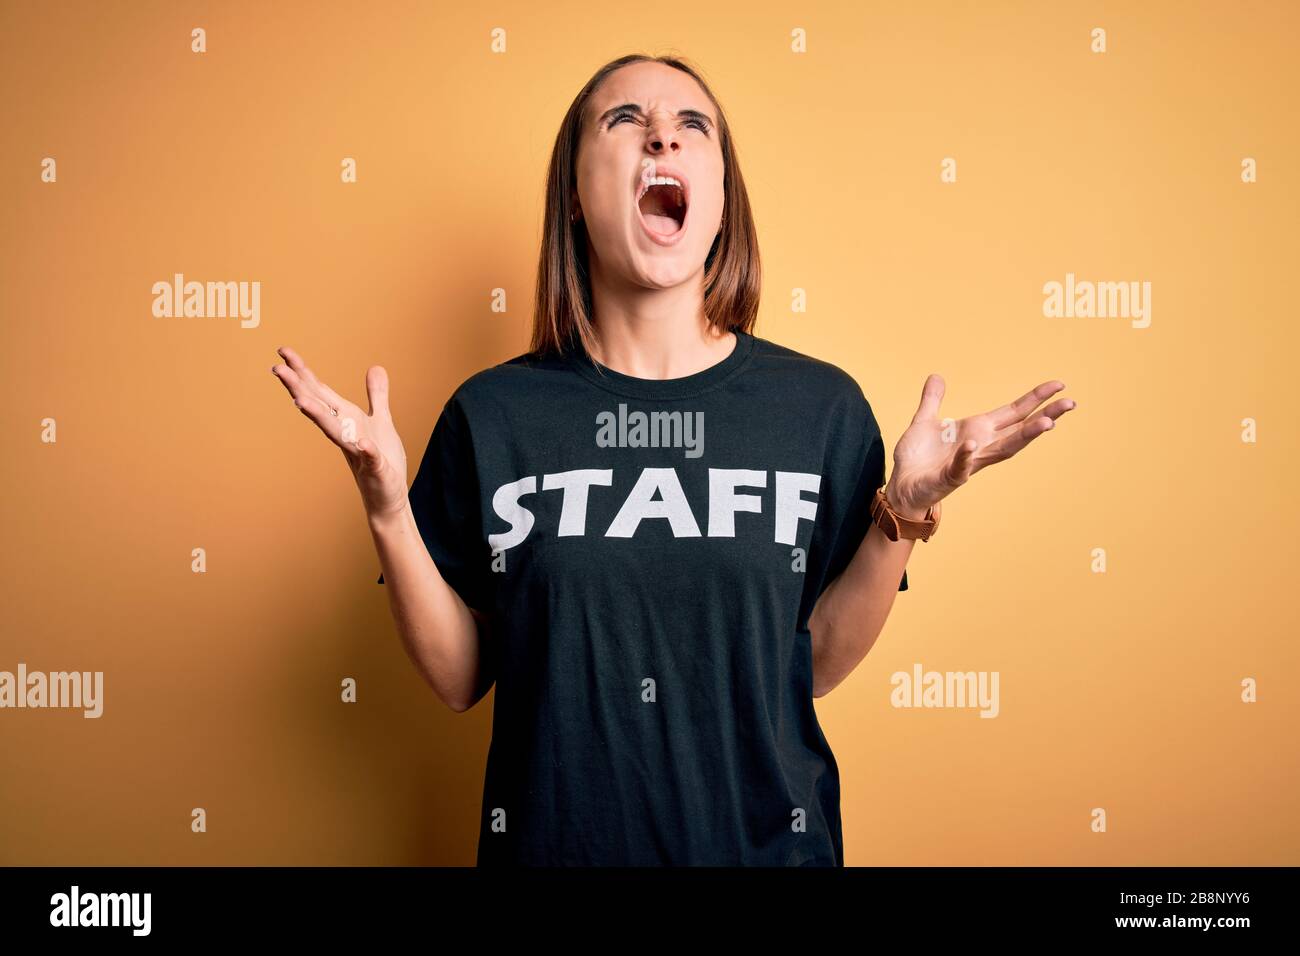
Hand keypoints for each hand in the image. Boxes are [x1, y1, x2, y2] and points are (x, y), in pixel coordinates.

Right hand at [271, 346, 409, 520]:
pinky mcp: (376, 470)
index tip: (283, 351)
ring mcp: (358, 452)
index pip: (320, 392)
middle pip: (319, 407)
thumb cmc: (382, 459)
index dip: (303, 372)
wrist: (388, 496)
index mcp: (346, 419)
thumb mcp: (381, 420)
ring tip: (299, 400)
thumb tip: (375, 367)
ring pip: (335, 432)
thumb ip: (376, 395)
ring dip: (318, 416)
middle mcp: (346, 434)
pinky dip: (367, 452)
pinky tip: (363, 445)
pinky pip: (371, 459)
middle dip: (298, 388)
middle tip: (276, 368)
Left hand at [885, 375, 1076, 518]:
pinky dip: (966, 456)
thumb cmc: (917, 459)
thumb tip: (936, 376)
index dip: (1035, 399)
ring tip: (1046, 423)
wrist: (901, 486)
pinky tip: (973, 445)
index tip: (1059, 385)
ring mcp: (967, 463)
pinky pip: (960, 467)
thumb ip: (932, 400)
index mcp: (977, 431)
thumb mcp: (924, 422)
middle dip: (1044, 416)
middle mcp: (980, 446)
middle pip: (1019, 430)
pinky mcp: (949, 478)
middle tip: (1070, 404)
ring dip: (1024, 437)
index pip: (1013, 413)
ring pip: (1002, 450)